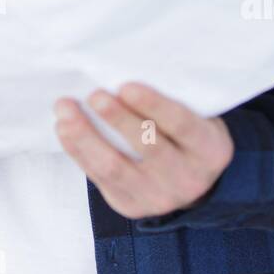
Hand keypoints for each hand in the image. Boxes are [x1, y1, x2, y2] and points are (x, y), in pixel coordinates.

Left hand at [53, 82, 233, 220]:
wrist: (190, 180)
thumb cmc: (186, 133)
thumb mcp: (196, 114)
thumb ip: (172, 97)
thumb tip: (125, 68)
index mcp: (210, 149)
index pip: (182, 124)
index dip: (154, 105)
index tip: (126, 85)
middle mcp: (188, 179)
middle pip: (148, 148)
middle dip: (117, 119)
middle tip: (94, 95)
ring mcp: (158, 198)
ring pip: (116, 168)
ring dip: (86, 136)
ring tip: (65, 110)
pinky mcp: (130, 206)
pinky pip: (100, 178)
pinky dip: (78, 152)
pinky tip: (63, 129)